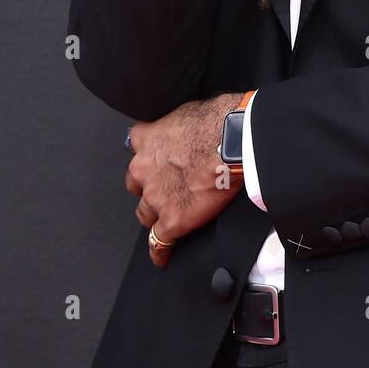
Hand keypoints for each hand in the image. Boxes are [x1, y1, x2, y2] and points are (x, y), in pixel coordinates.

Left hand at [125, 92, 247, 267]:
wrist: (232, 141)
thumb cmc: (218, 121)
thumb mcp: (186, 110)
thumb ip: (176, 125)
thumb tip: (188, 127)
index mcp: (146, 139)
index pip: (136, 150)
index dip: (147, 158)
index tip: (153, 162)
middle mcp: (143, 168)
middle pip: (136, 186)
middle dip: (148, 188)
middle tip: (166, 188)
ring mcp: (156, 196)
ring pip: (145, 214)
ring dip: (156, 215)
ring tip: (168, 218)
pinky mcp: (173, 219)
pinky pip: (159, 242)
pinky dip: (160, 250)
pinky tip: (162, 257)